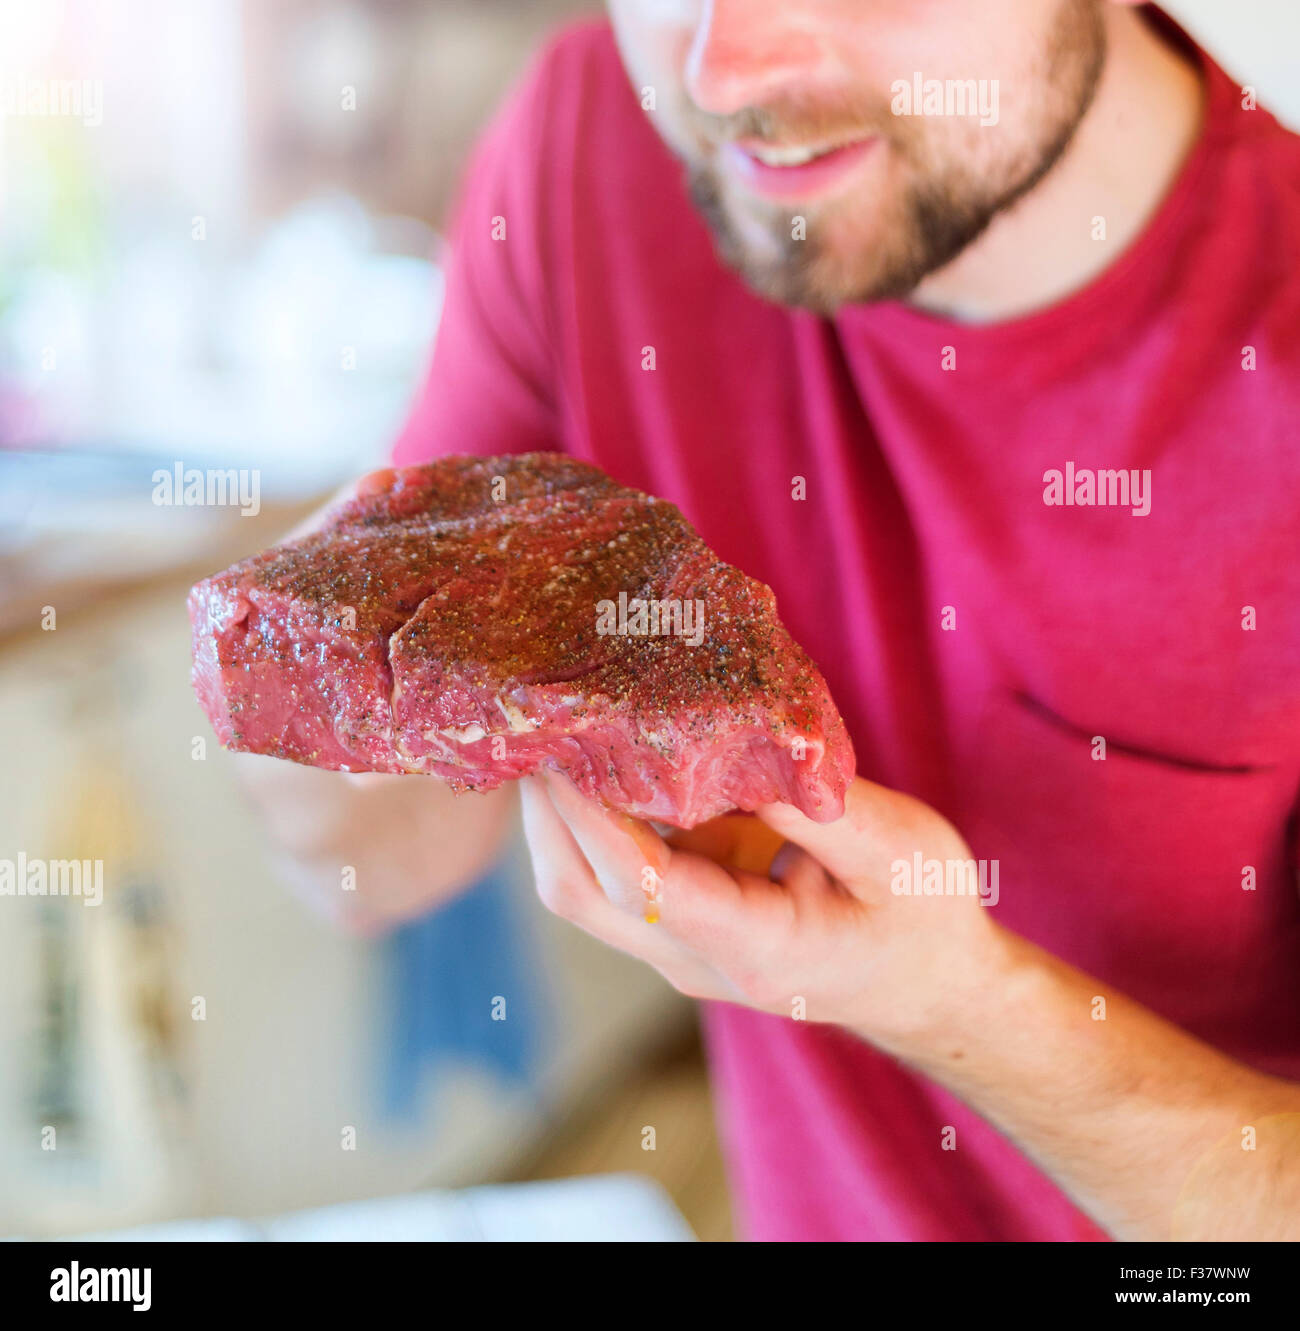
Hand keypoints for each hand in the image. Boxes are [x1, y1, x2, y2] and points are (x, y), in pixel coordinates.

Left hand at [519, 769, 1012, 1048]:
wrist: (930, 988)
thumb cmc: (923, 919)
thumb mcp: (894, 850)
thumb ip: (811, 804)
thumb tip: (729, 744)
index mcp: (754, 948)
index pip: (639, 881)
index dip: (589, 810)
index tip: (560, 741)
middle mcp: (694, 961)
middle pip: (579, 890)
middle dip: (546, 807)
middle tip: (538, 718)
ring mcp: (679, 949)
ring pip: (583, 886)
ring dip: (559, 812)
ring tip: (558, 725)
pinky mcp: (680, 926)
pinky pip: (614, 873)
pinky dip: (594, 818)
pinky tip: (604, 756)